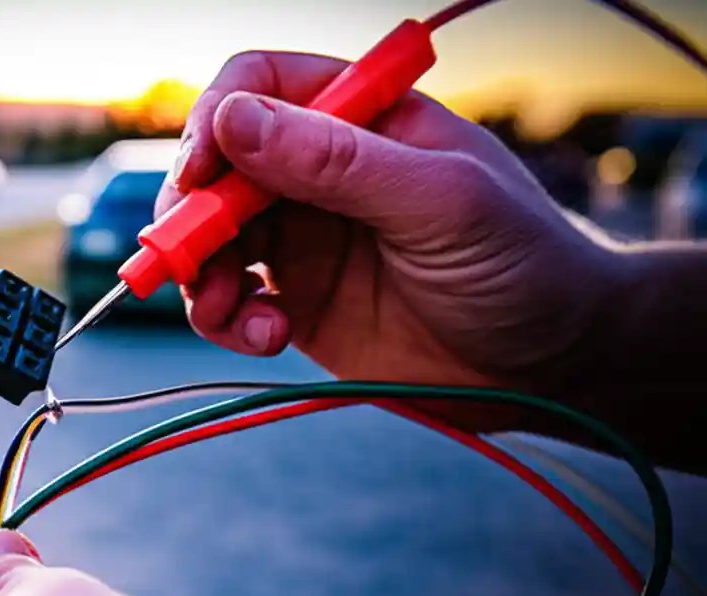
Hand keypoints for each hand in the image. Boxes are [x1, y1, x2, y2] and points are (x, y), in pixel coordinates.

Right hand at [159, 52, 622, 410]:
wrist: (552, 366)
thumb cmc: (524, 264)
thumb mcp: (440, 202)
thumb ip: (338, 162)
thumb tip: (234, 120)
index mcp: (361, 119)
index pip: (262, 87)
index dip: (218, 120)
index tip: (203, 174)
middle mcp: (321, 171)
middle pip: (218, 164)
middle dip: (190, 209)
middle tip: (185, 254)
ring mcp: (304, 236)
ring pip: (209, 236)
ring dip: (199, 273)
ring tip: (229, 311)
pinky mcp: (296, 300)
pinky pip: (229, 299)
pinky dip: (227, 318)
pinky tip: (266, 337)